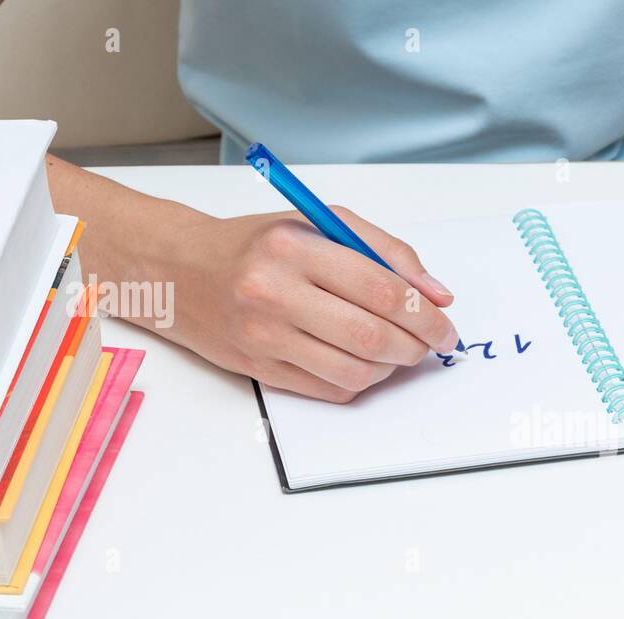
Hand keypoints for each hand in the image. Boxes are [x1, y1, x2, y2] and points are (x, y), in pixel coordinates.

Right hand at [164, 206, 458, 401]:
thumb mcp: (319, 224)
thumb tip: (438, 295)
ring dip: (391, 368)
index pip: (381, 291)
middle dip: (416, 346)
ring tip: (397, 351)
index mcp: (295, 247)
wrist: (178, 271)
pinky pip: (331, 390)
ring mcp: (265, 337)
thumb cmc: (256, 245)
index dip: (425, 315)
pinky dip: (360, 381)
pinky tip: (363, 361)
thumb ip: (385, 253)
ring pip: (355, 372)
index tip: (445, 325)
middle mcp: (275, 293)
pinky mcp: (260, 371)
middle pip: (373, 336)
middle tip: (431, 344)